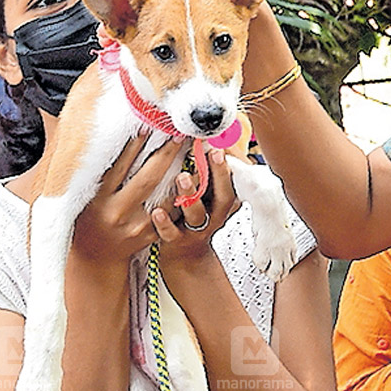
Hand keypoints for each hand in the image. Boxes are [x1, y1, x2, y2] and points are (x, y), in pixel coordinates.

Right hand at [73, 134, 183, 263]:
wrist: (95, 255)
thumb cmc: (90, 216)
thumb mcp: (86, 194)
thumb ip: (101, 170)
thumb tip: (114, 135)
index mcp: (98, 198)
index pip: (118, 166)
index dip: (134, 145)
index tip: (147, 126)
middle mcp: (118, 212)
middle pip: (147, 179)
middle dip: (165, 154)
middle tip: (178, 134)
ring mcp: (138, 226)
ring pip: (166, 196)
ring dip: (182, 173)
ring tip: (194, 153)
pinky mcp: (152, 234)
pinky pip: (172, 211)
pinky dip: (184, 193)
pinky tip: (195, 177)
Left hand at [153, 149, 238, 270]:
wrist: (186, 253)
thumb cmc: (197, 213)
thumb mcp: (210, 194)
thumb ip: (211, 171)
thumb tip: (214, 137)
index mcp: (224, 201)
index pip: (233, 180)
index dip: (229, 165)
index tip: (221, 146)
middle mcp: (215, 215)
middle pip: (223, 196)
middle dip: (219, 175)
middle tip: (213, 153)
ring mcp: (197, 229)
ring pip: (197, 213)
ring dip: (191, 195)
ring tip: (182, 177)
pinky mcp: (177, 241)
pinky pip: (171, 233)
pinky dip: (164, 223)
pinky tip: (157, 211)